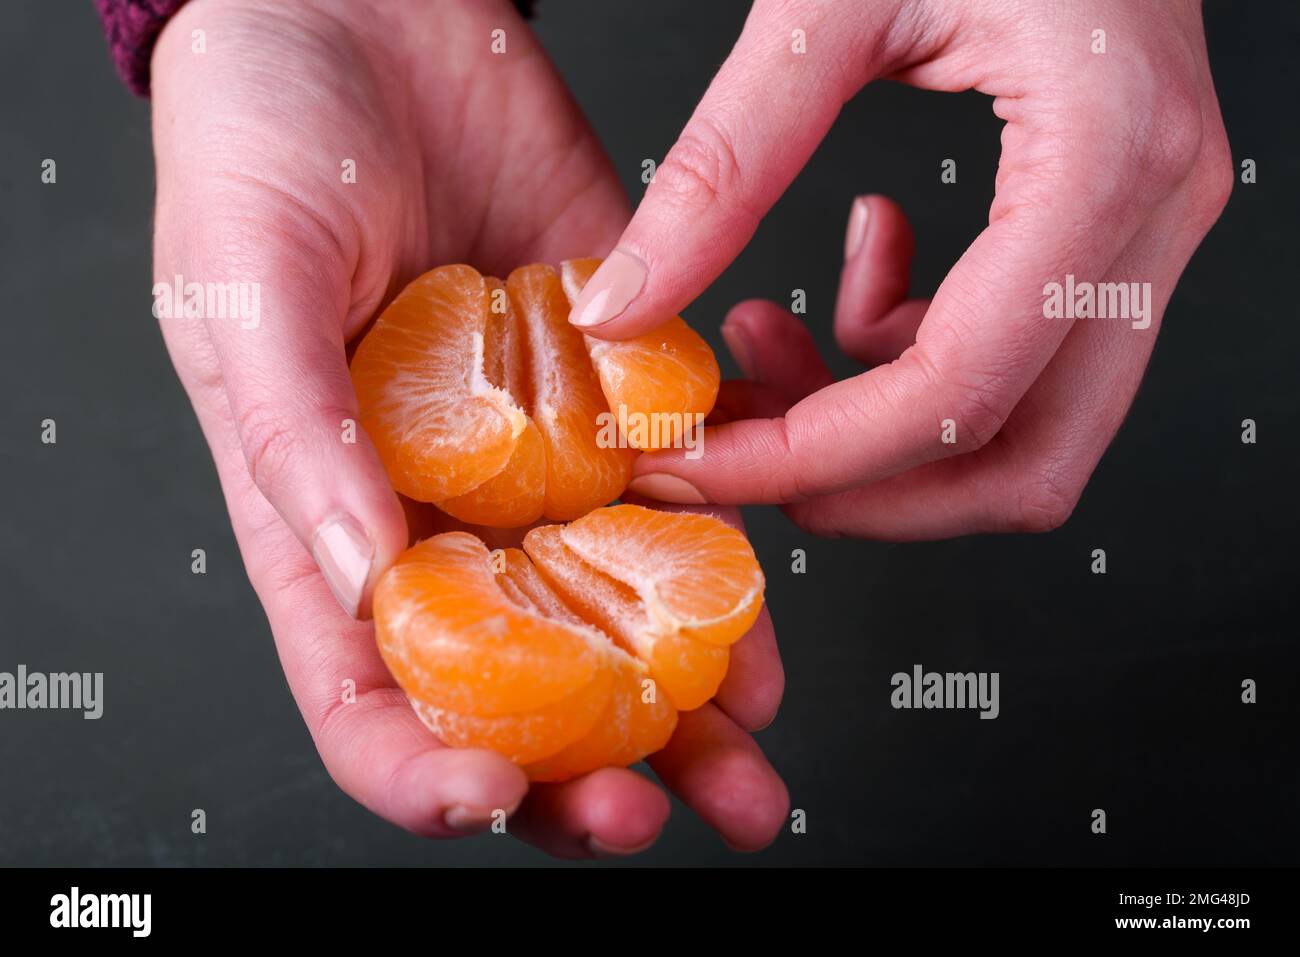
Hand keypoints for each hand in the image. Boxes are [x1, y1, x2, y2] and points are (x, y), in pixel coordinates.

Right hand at [152, 0, 784, 855]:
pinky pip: (682, 487)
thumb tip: (358, 580)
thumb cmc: (259, 144)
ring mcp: (542, 453)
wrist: (367, 17)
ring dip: (686, 697)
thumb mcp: (240, 291)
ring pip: (618, 612)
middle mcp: (447, 505)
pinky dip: (727, 555)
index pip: (366, 686)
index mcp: (329, 515)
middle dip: (587, 768)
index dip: (419, 764)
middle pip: (521, 682)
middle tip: (659, 813)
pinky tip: (766, 611)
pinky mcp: (620, 382)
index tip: (491, 794)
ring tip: (747, 758)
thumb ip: (292, 439)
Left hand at [571, 0, 1231, 537]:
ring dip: (879, 427)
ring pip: (1025, 432)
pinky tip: (853, 272)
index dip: (818, 457)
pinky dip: (912, 353)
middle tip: (732, 452)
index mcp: (1103, 159)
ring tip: (769, 338)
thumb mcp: (828, 1)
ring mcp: (1143, 233)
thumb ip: (721, 165)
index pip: (962, 391)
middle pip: (1020, 459)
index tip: (705, 462)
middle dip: (861, 488)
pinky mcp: (1106, 229)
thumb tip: (625, 302)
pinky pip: (1017, 359)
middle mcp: (1150, 220)